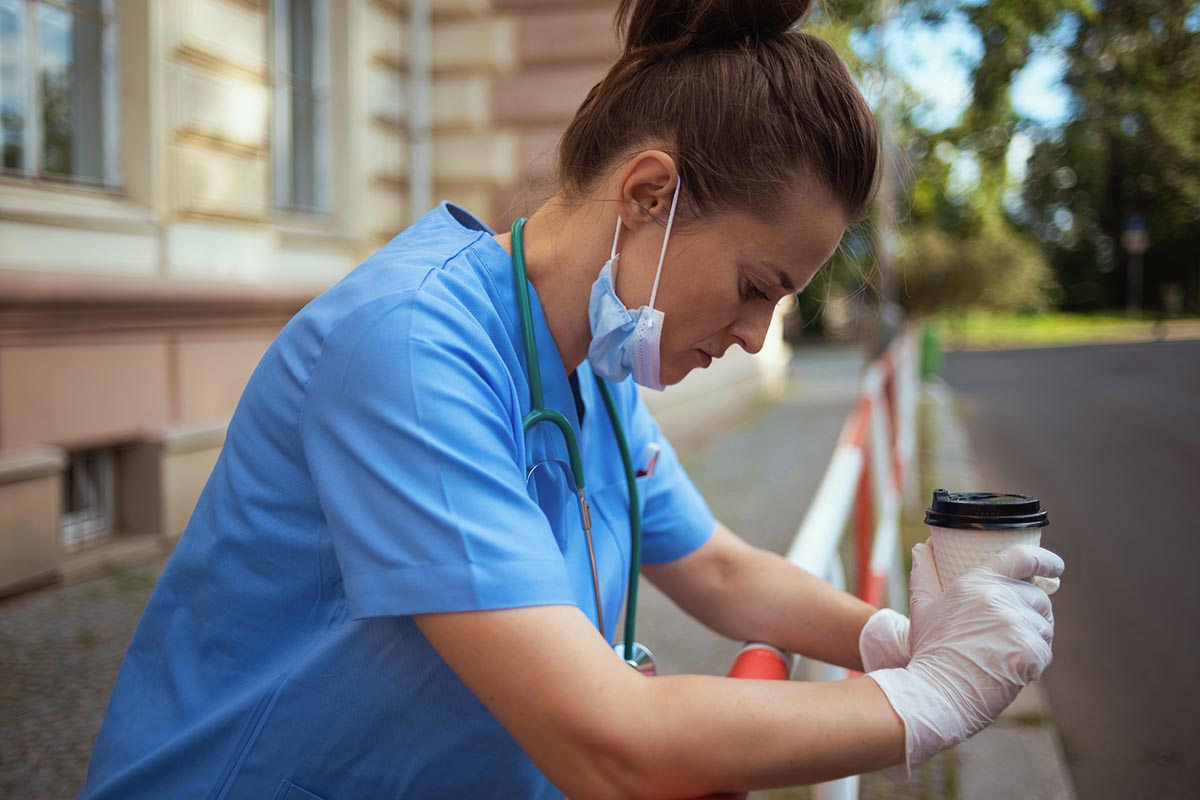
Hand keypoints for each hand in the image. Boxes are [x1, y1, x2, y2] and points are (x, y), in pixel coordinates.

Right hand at [866, 542, 1063, 778]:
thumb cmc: (930, 650)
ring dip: (1033, 637)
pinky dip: (1032, 661)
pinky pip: (1044, 651)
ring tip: (1006, 652)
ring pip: (1044, 625)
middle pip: (1038, 596)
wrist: (938, 692)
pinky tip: (1009, 668)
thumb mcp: (923, 606)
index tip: (1056, 566)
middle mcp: (1000, 598)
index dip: (1045, 559)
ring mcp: (1017, 624)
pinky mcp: (1031, 651)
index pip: (1023, 557)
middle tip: (1012, 631)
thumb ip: (925, 572)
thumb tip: (924, 546)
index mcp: (976, 582)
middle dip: (1031, 611)